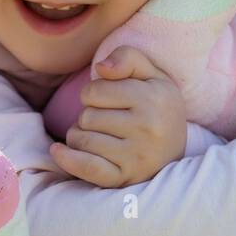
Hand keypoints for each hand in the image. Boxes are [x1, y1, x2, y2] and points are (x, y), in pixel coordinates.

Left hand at [49, 46, 187, 188]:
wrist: (176, 151)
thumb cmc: (158, 107)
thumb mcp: (152, 75)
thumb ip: (128, 58)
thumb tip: (101, 68)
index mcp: (153, 98)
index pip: (94, 91)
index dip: (92, 93)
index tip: (105, 100)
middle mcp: (147, 128)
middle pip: (87, 116)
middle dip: (87, 116)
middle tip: (104, 120)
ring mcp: (136, 156)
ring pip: (82, 140)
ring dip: (80, 136)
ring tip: (97, 135)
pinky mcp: (125, 177)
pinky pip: (87, 167)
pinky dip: (68, 159)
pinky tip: (58, 150)